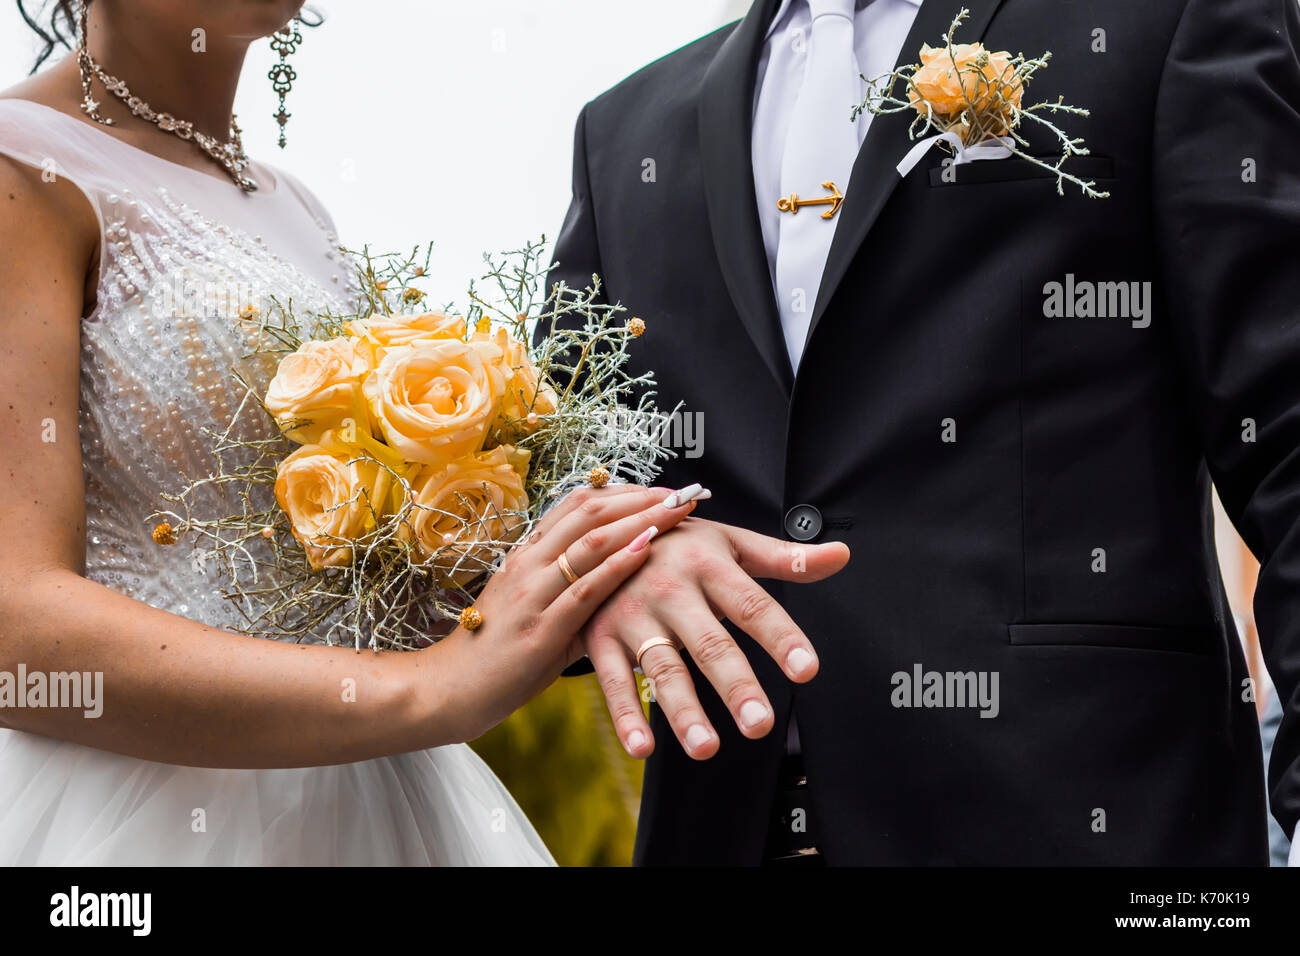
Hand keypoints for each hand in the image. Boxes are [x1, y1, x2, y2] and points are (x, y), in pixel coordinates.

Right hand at [432, 484, 703, 740]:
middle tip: (682, 493)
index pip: (577, 504)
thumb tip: (620, 586)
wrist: (448, 690)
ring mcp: (533, 593)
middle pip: (590, 512)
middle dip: (641, 498)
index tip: (661, 489)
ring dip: (640, 521)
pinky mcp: (541, 628)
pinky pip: (586, 588)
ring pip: (591, 541)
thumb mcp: (534, 610)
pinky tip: (648, 549)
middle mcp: (528, 563)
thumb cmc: (496, 655)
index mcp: (525, 554)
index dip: (623, 491)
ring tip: (678, 511)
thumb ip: (572, 594)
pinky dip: (619, 564)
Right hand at [582, 508, 849, 759]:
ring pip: (661, 667)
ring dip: (682, 710)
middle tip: (760, 724)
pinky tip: (642, 748)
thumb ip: (785, 557)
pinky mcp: (599, 636)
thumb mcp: (730, 542)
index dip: (781, 637)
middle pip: (709, 642)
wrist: (600, 532)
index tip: (808, 670)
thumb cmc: (679, 544)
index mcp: (707, 564)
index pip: (752, 605)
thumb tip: (842, 555)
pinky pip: (612, 680)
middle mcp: (669, 589)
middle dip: (734, 685)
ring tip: (707, 748)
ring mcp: (632, 614)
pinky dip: (625, 715)